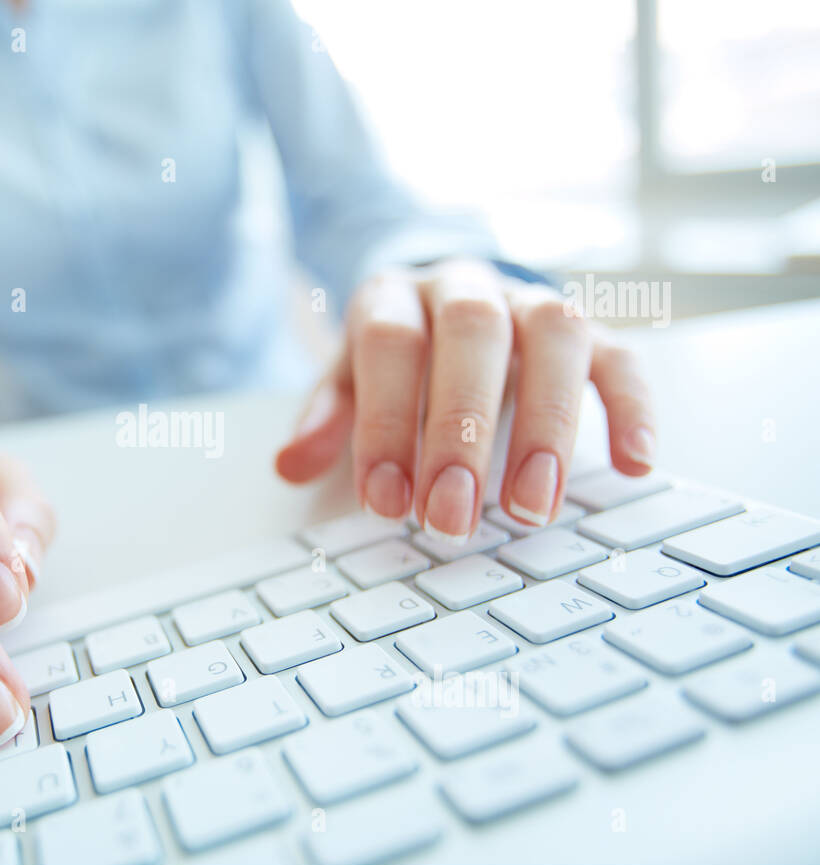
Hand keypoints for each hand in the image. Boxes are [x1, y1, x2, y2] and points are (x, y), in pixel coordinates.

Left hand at [275, 259, 653, 535]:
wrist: (447, 293)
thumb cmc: (396, 352)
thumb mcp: (347, 377)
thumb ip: (327, 416)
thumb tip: (290, 463)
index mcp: (396, 294)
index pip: (390, 342)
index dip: (387, 420)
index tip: (386, 500)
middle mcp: (467, 286)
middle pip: (473, 335)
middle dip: (462, 431)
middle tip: (453, 518)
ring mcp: (532, 302)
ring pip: (554, 337)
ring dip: (547, 425)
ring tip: (532, 507)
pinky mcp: (592, 329)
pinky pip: (623, 355)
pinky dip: (632, 407)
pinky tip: (634, 465)